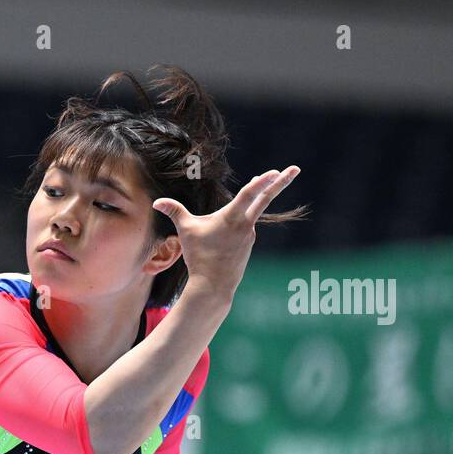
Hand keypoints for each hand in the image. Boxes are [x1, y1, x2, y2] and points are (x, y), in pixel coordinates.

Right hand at [153, 166, 299, 298]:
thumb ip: (174, 211)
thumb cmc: (199, 256)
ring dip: (237, 214)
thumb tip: (156, 202)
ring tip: (214, 239)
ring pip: (245, 217)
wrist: (213, 285)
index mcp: (233, 217)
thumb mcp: (185, 230)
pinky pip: (242, 231)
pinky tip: (220, 245)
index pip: (250, 193)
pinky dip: (234, 230)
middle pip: (266, 198)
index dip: (263, 180)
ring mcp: (250, 235)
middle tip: (296, 168)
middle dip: (282, 182)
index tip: (276, 171)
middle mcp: (246, 224)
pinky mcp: (249, 245)